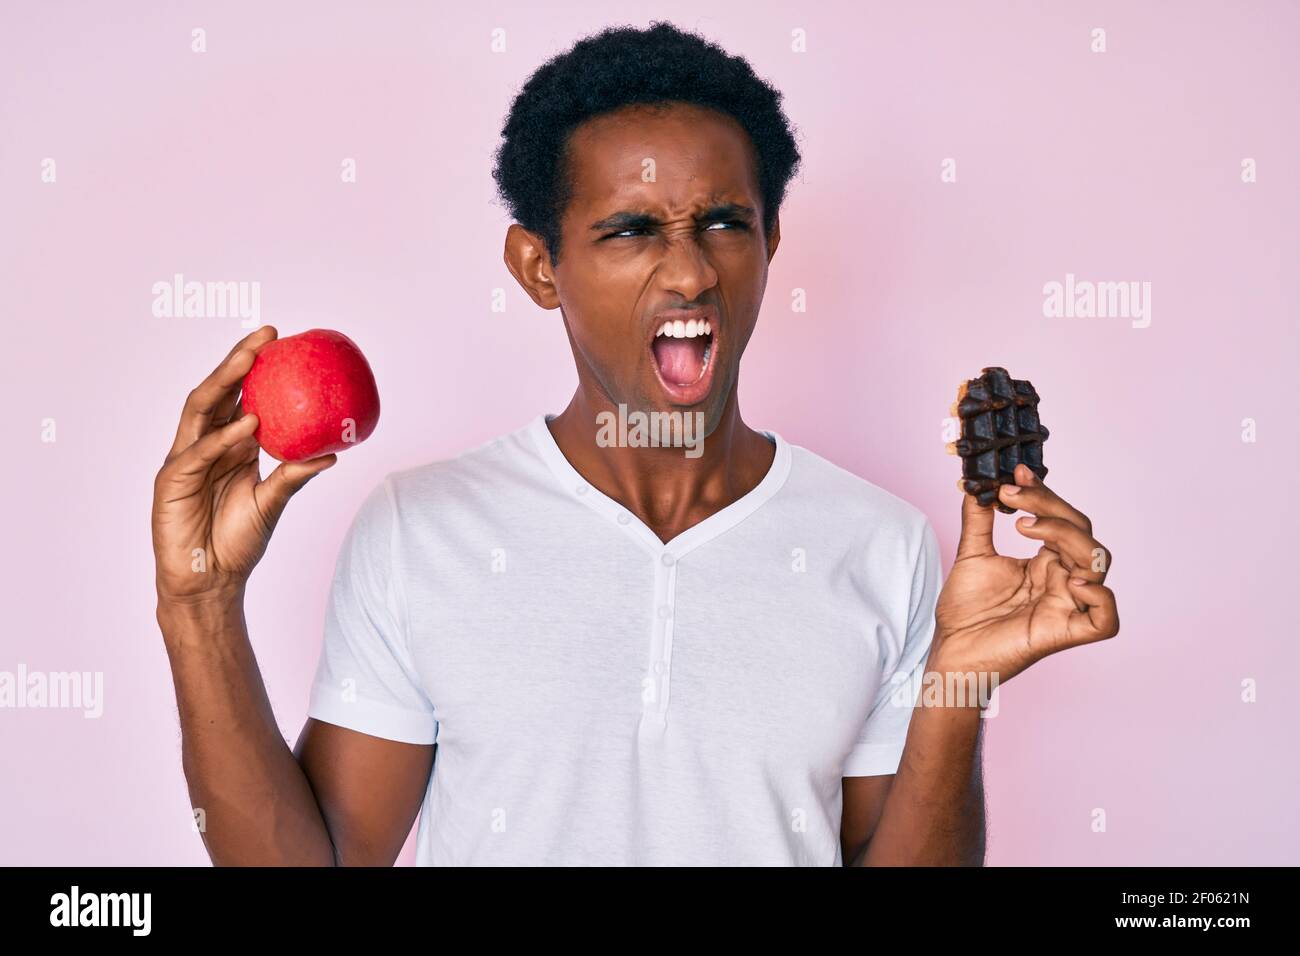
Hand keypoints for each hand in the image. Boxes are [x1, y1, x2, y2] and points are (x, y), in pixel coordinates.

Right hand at [151, 326, 337, 607]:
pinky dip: (222, 437)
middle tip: (267, 336)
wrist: (210, 581)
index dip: (256, 368)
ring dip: (225, 381)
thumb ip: (295, 475)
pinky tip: (248, 423)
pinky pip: (198, 452)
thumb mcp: (273, 502)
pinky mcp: (171, 481)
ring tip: (251, 359)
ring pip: (201, 409)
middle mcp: (204, 444)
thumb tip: (333, 453)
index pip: (240, 396)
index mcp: (228, 445)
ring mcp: (184, 459)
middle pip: (217, 391)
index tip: (283, 342)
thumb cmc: (238, 542)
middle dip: (238, 360)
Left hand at [931, 463, 1118, 686]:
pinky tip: (1069, 579)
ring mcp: (1069, 606)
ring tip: (1024, 526)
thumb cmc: (965, 611)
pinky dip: (1100, 596)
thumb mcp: (972, 555)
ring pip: (1098, 564)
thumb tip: (978, 485)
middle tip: (1012, 494)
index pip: (1062, 520)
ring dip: (1066, 536)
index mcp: (1047, 562)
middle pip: (1082, 533)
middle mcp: (1064, 581)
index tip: (1017, 472)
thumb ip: (980, 520)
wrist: (951, 652)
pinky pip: (1106, 619)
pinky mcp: (1067, 633)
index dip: (1044, 494)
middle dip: (1050, 506)